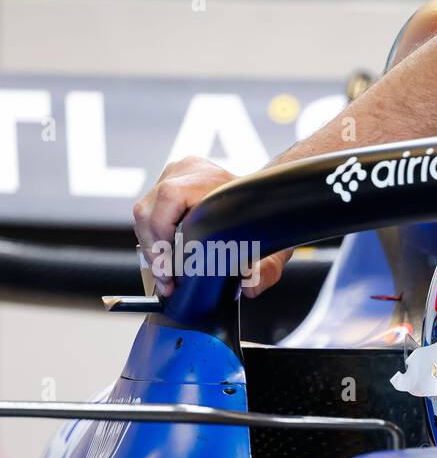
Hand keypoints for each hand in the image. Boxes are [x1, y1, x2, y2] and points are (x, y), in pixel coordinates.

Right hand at [132, 157, 291, 297]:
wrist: (265, 197)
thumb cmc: (264, 220)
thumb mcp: (272, 247)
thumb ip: (266, 269)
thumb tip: (250, 286)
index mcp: (212, 180)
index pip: (170, 198)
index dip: (162, 237)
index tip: (169, 270)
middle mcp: (189, 171)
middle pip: (149, 209)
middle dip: (153, 250)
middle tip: (164, 280)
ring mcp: (176, 173)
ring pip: (144, 211)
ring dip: (149, 246)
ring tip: (163, 274)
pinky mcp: (167, 180)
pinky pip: (148, 210)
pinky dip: (152, 236)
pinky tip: (164, 257)